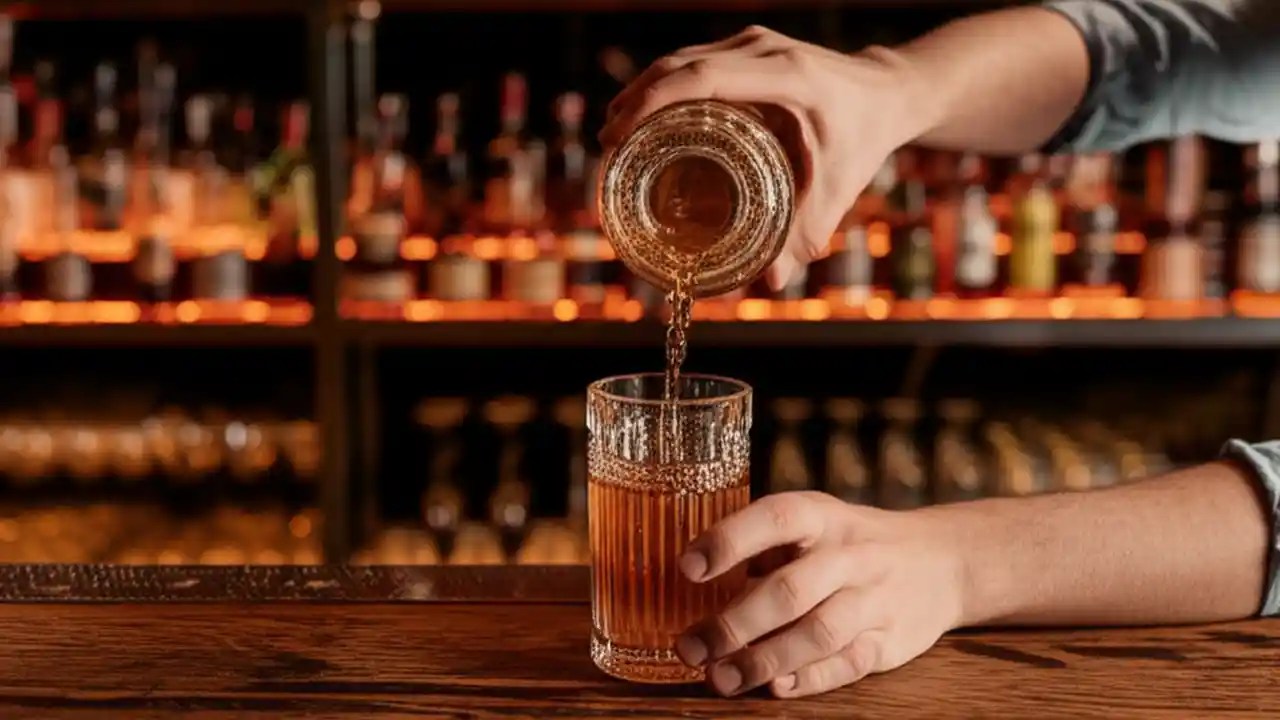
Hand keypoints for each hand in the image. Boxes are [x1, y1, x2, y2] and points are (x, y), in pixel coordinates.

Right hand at [599, 26, 929, 289]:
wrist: (887, 93)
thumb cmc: (863, 139)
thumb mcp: (838, 187)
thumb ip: (804, 234)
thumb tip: (768, 284)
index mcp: (785, 75)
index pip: (702, 78)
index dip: (652, 103)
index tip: (618, 136)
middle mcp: (763, 49)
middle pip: (679, 64)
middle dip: (634, 102)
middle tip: (607, 147)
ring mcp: (753, 43)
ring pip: (680, 58)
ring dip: (641, 91)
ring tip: (614, 134)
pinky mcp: (746, 47)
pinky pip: (692, 61)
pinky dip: (661, 85)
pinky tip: (640, 114)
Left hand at [674, 491, 964, 697]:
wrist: (942, 561)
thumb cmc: (850, 544)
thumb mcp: (814, 526)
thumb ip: (763, 552)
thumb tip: (689, 589)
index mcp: (822, 517)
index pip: (776, 520)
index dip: (730, 541)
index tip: (687, 568)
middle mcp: (851, 555)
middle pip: (791, 590)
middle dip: (734, 624)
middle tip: (690, 648)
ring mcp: (874, 599)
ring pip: (819, 633)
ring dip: (765, 659)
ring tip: (721, 678)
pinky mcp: (891, 641)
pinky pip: (849, 663)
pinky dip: (810, 679)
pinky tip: (774, 688)